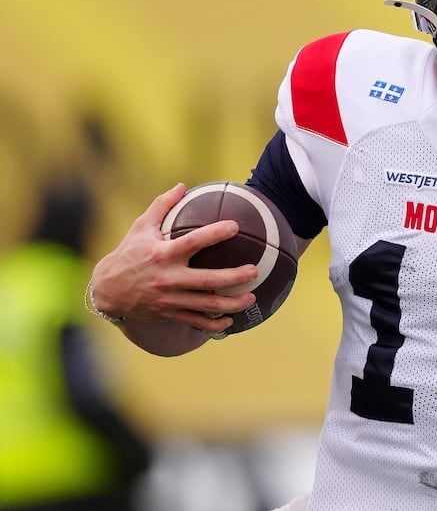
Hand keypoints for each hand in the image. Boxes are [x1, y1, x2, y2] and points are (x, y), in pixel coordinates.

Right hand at [90, 183, 259, 334]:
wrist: (107, 290)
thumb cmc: (128, 253)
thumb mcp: (140, 227)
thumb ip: (162, 206)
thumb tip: (183, 185)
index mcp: (162, 254)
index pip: (192, 242)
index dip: (215, 234)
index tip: (235, 226)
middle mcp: (167, 278)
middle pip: (207, 280)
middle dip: (234, 278)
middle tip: (255, 271)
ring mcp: (169, 299)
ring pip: (205, 305)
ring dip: (231, 304)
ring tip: (252, 298)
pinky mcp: (168, 314)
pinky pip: (195, 322)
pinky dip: (214, 324)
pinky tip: (230, 321)